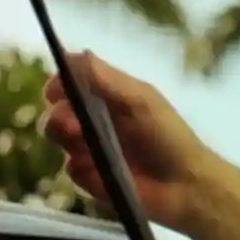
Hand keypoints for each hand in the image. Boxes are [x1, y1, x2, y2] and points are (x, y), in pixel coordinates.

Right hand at [41, 52, 209, 230]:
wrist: (185, 185)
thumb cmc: (169, 135)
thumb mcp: (141, 101)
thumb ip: (108, 80)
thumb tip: (78, 54)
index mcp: (110, 96)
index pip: (72, 82)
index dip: (59, 84)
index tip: (54, 91)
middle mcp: (96, 120)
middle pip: (58, 111)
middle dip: (58, 115)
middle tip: (72, 126)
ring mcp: (91, 149)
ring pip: (58, 139)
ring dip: (66, 140)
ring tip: (84, 145)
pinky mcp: (90, 177)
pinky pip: (71, 170)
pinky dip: (81, 169)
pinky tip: (99, 172)